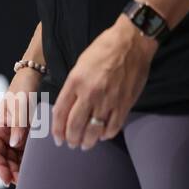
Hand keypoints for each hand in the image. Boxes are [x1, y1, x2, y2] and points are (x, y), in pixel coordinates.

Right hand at [0, 67, 41, 186]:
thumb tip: (14, 145)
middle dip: (12, 171)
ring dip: (22, 168)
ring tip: (32, 178)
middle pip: (6, 158)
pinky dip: (31, 160)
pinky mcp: (28, 133)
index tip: (6, 180)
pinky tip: (39, 167)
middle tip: (23, 183)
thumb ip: (18, 126)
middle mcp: (6, 132)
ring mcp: (17, 134)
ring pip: (16, 157)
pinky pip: (27, 151)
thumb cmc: (22, 89)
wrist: (33, 77)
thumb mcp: (19, 106)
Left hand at [52, 16, 156, 149]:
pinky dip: (107, 134)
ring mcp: (108, 100)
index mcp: (75, 82)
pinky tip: (103, 135)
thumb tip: (68, 107)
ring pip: (94, 130)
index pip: (60, 112)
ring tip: (85, 144)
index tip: (57, 137)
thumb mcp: (79, 65)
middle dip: (70, 138)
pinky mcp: (125, 104)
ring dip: (88, 141)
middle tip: (70, 144)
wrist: (131, 43)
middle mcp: (90, 94)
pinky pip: (113, 126)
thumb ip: (73, 87)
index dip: (57, 129)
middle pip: (75, 125)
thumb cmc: (102, 50)